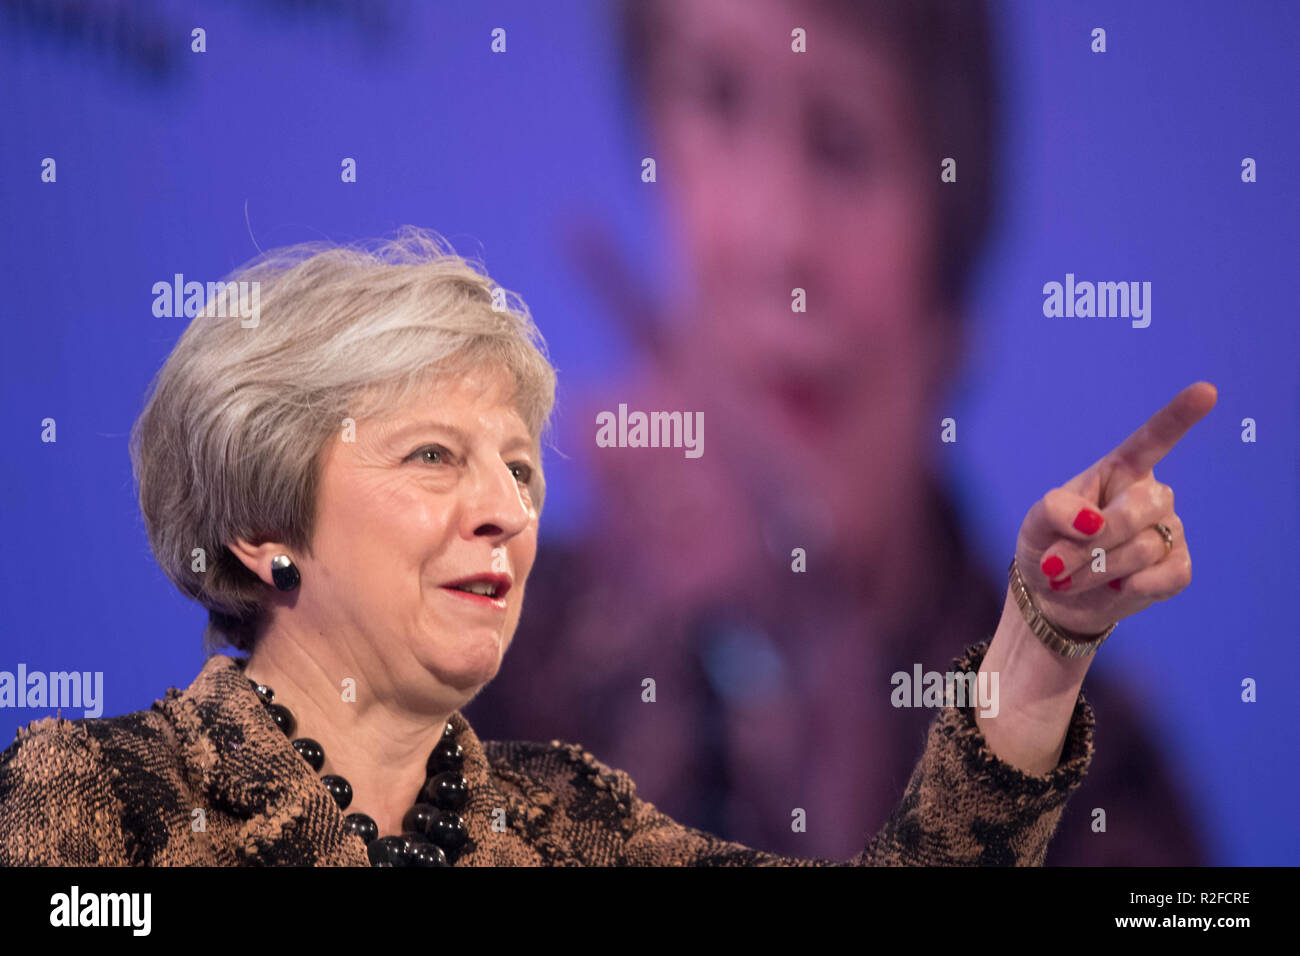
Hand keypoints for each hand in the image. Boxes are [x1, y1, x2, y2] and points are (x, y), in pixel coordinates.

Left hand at [1014, 382, 1217, 636]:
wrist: (1053, 595)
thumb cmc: (1047, 545)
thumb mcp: (1036, 522)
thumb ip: (1056, 511)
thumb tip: (1092, 522)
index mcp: (1119, 470)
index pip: (1152, 439)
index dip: (1179, 416)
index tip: (1206, 391)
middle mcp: (1149, 495)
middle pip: (1140, 507)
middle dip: (1095, 541)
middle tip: (1058, 564)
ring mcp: (1167, 530)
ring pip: (1145, 547)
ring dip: (1099, 570)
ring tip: (1074, 577)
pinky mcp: (1177, 566)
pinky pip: (1167, 575)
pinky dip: (1132, 587)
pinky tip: (1115, 588)